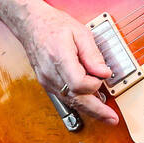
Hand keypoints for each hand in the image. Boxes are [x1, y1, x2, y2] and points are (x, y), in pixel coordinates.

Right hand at [16, 2, 118, 125]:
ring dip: (89, 110)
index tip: (104, 75)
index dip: (94, 84)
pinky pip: (65, 97)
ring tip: (106, 115)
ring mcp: (47, 81)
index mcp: (59, 58)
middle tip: (112, 119)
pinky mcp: (47, 83)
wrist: (31, 24)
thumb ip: (92, 54)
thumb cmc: (53, 24)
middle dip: (96, 111)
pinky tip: (91, 102)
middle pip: (75, 99)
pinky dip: (79, 101)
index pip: (78, 83)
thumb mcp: (79, 32)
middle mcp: (51, 74)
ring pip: (71, 102)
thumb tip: (104, 72)